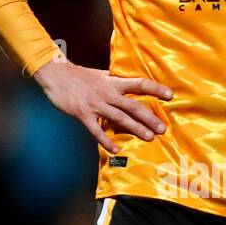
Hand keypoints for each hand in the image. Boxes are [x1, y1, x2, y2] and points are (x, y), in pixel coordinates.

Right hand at [33, 57, 172, 154]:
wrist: (55, 74)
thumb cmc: (78, 75)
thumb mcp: (99, 75)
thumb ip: (113, 81)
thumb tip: (127, 84)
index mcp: (112, 82)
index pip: (139, 83)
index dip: (155, 89)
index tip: (170, 95)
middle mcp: (107, 93)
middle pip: (133, 105)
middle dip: (149, 117)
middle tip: (162, 128)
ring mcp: (95, 104)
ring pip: (120, 118)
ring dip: (136, 128)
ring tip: (149, 137)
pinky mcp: (83, 114)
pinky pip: (97, 130)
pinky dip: (107, 141)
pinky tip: (116, 150)